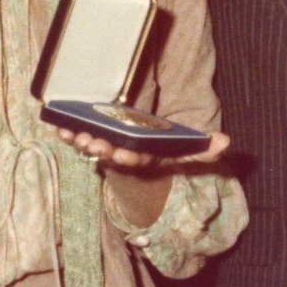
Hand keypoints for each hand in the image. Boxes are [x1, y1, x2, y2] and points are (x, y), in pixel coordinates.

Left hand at [56, 127, 230, 174]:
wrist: (143, 152)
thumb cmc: (165, 151)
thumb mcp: (186, 150)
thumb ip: (204, 149)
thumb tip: (226, 142)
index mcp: (145, 160)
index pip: (136, 161)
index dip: (127, 158)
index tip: (120, 153)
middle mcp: (123, 158)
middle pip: (109, 156)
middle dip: (100, 150)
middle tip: (92, 142)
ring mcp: (106, 150)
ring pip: (91, 148)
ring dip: (81, 141)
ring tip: (74, 133)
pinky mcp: (92, 140)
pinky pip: (79, 138)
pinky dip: (68, 133)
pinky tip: (60, 125)